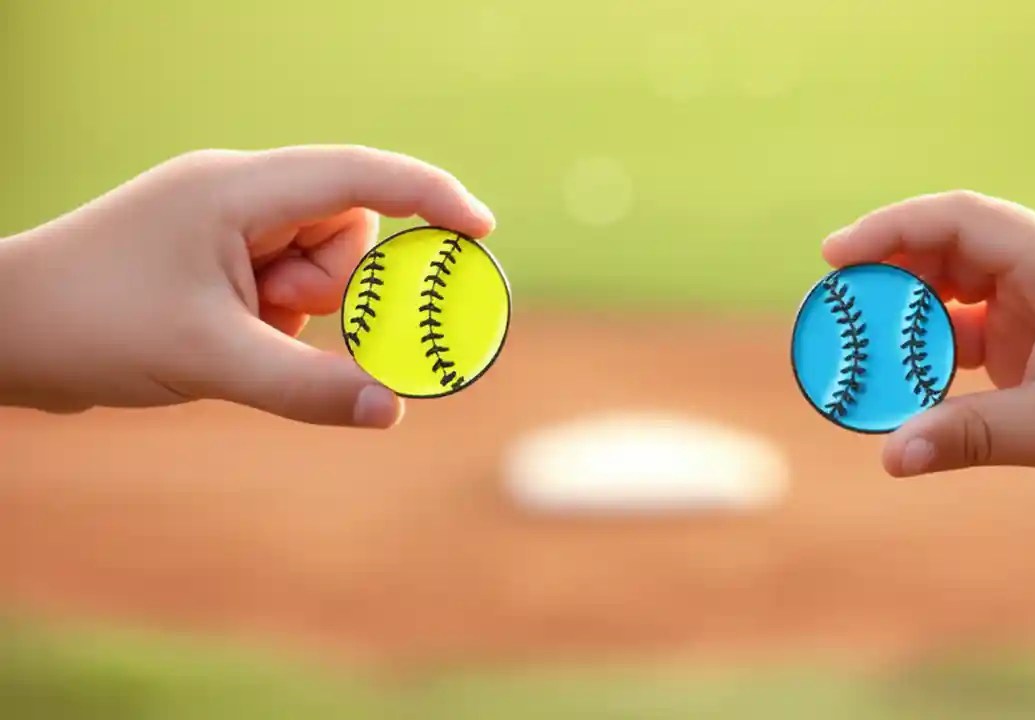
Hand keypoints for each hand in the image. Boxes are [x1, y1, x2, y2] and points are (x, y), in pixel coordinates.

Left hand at [0, 145, 495, 427]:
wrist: (0, 335)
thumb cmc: (92, 326)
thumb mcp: (211, 360)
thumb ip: (309, 386)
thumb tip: (393, 410)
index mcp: (238, 189)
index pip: (358, 175)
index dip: (430, 196)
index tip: (482, 230)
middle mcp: (237, 196)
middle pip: (343, 230)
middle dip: (337, 287)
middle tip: (291, 321)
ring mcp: (224, 228)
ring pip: (317, 265)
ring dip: (303, 311)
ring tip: (242, 335)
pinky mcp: (214, 261)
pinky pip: (283, 287)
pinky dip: (278, 322)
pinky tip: (226, 339)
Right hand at [822, 191, 1034, 546]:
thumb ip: (969, 436)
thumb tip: (890, 457)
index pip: (960, 220)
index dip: (891, 228)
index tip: (834, 255)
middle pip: (951, 249)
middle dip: (889, 272)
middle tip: (836, 305)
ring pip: (958, 294)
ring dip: (909, 316)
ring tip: (859, 343)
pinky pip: (973, 336)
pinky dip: (935, 354)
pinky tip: (904, 380)